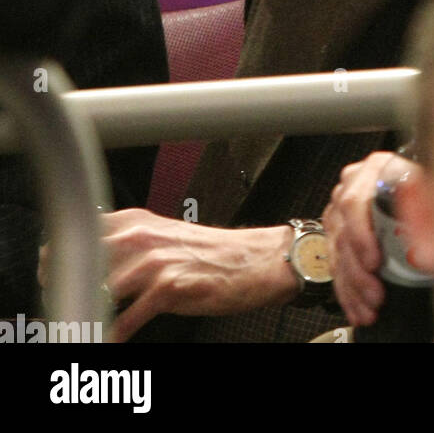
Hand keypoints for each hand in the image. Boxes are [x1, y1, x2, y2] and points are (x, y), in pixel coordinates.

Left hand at [40, 210, 298, 341]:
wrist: (254, 260)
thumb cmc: (212, 252)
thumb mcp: (165, 236)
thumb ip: (128, 243)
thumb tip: (92, 260)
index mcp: (137, 221)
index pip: (80, 234)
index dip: (60, 258)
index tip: (53, 277)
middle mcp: (143, 237)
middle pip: (83, 261)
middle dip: (66, 286)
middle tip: (64, 305)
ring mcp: (156, 262)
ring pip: (102, 289)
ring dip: (90, 311)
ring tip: (83, 326)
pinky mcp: (170, 288)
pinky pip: (129, 317)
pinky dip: (116, 333)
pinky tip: (112, 338)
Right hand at [322, 151, 417, 327]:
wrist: (424, 196)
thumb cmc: (432, 195)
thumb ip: (430, 209)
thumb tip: (430, 231)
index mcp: (378, 168)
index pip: (355, 202)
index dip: (362, 235)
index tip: (375, 262)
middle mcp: (355, 184)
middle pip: (344, 232)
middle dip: (359, 271)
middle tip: (376, 294)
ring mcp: (343, 207)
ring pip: (338, 252)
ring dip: (354, 286)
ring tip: (371, 308)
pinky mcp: (338, 229)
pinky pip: (335, 263)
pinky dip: (348, 290)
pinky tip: (358, 307)